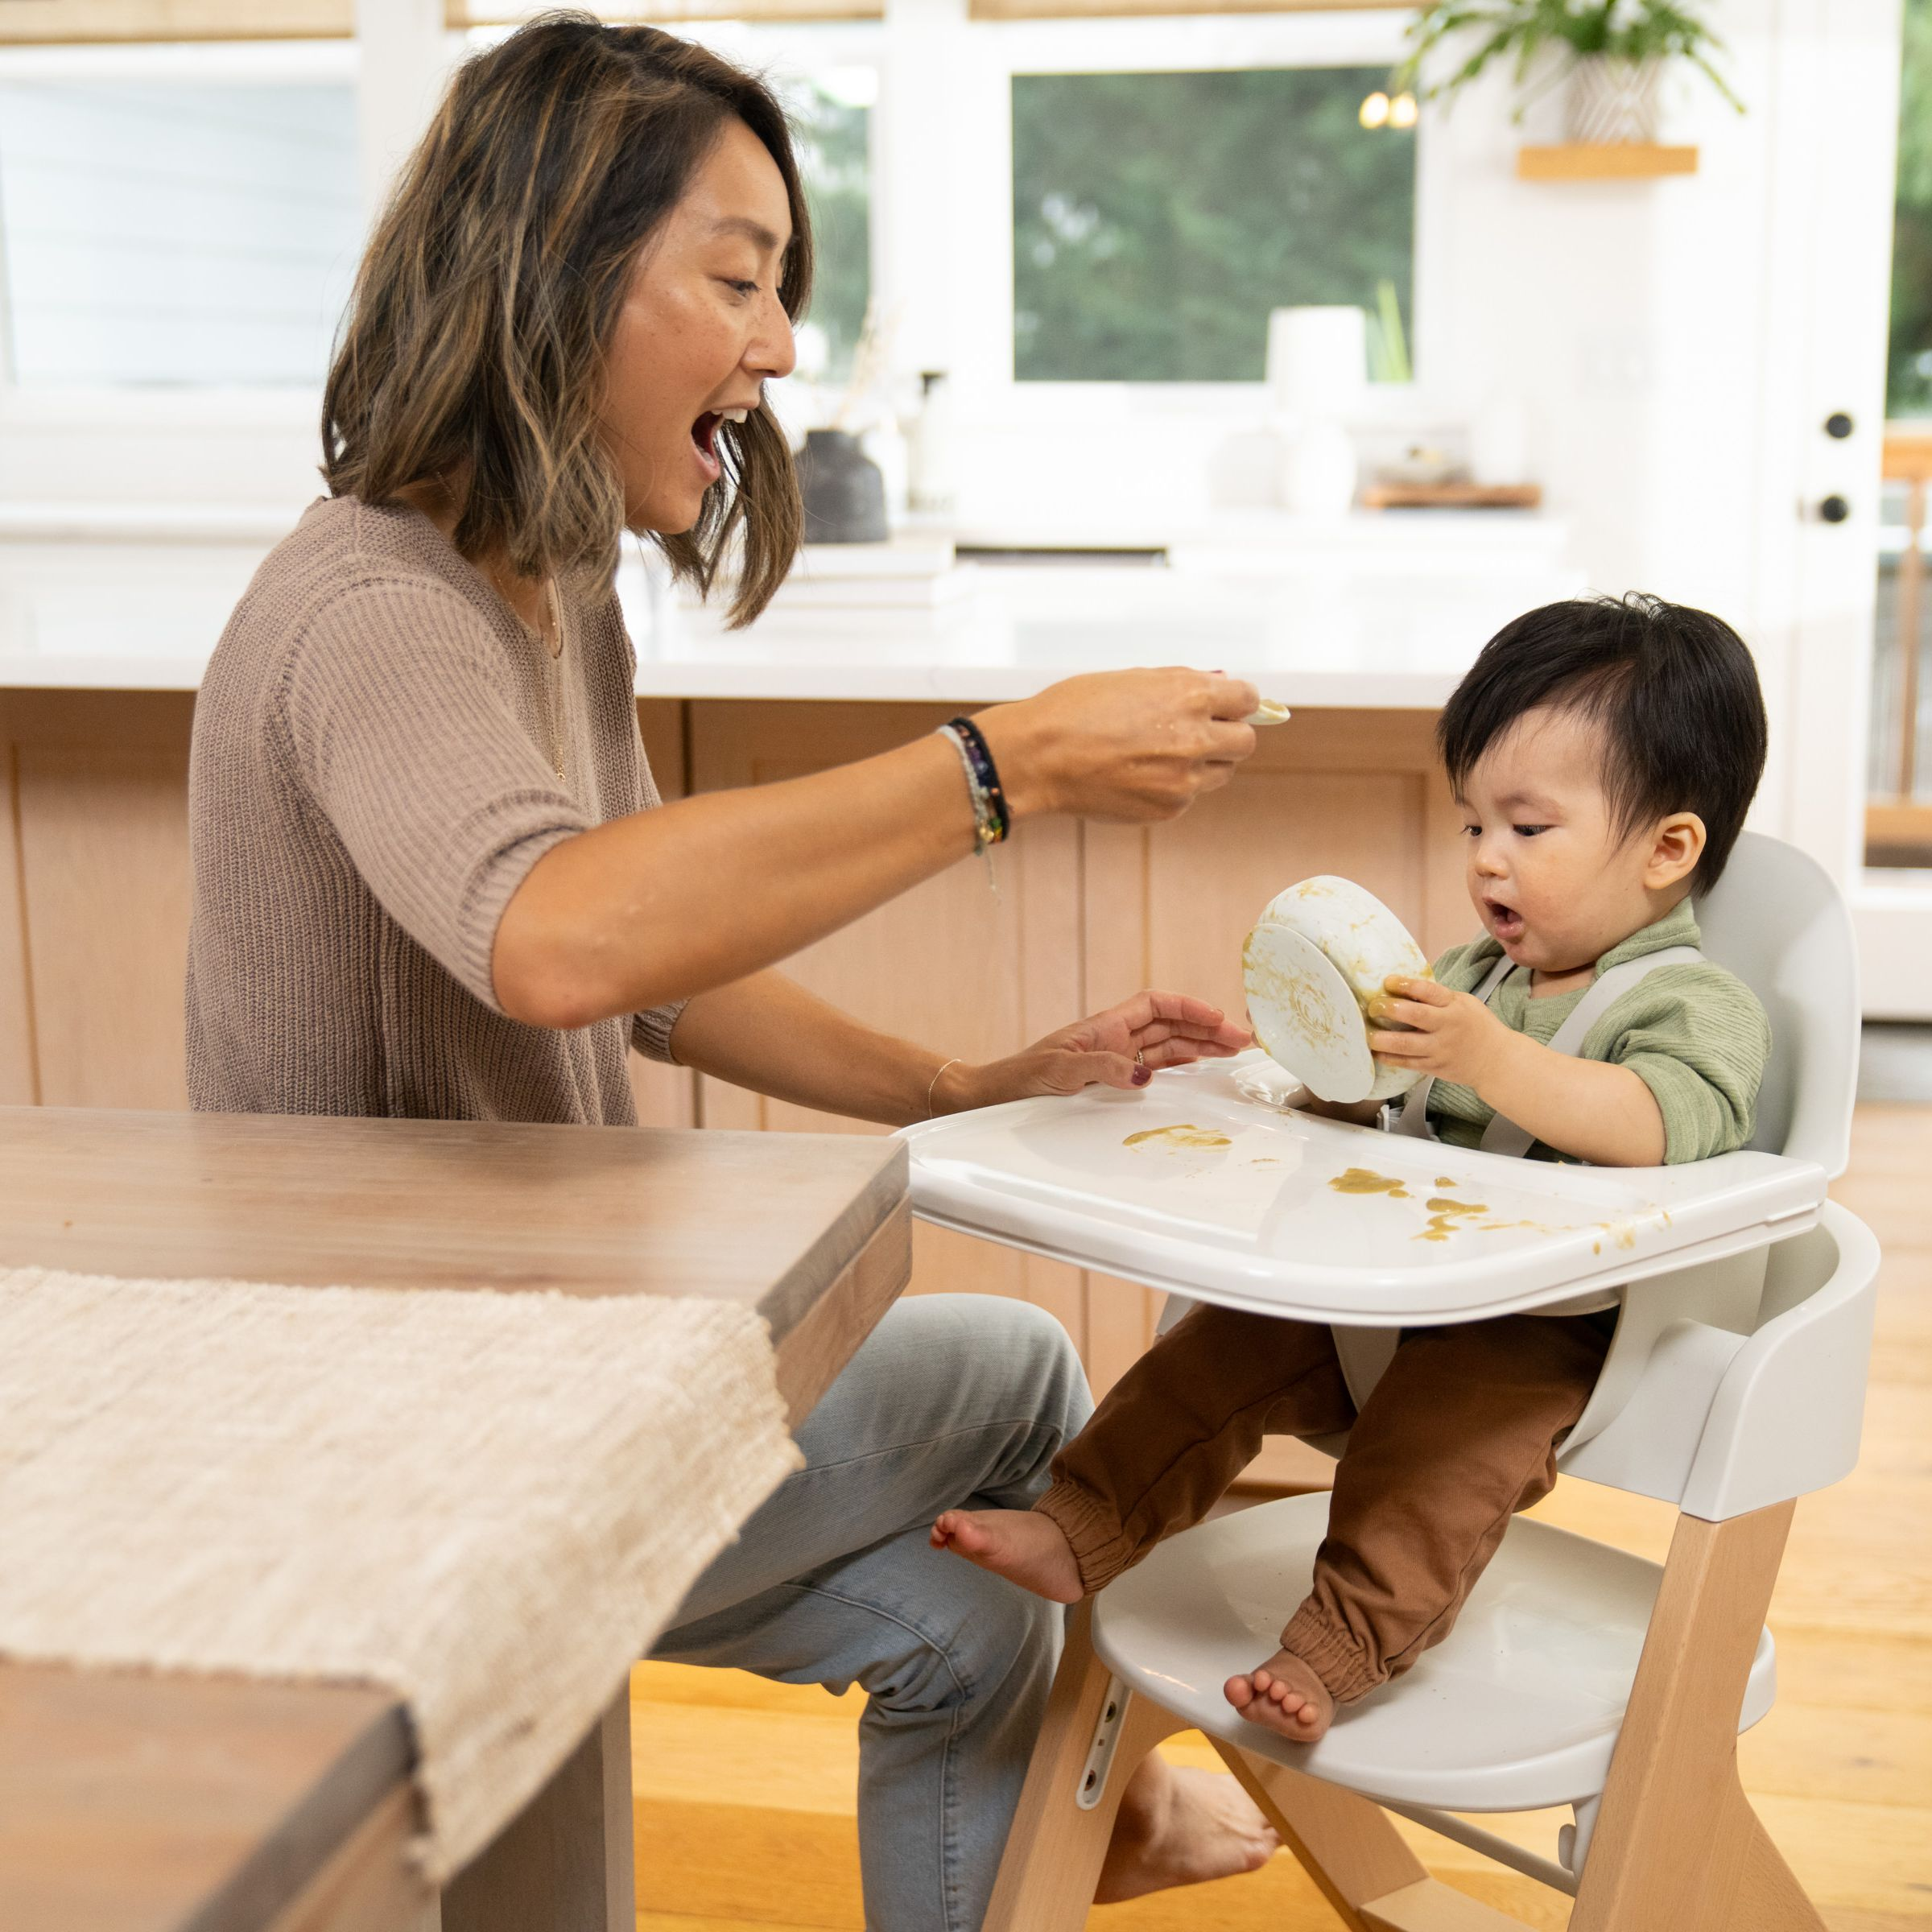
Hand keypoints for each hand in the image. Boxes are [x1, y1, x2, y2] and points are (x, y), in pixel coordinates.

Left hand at [936, 991, 1252, 1112]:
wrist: (991, 1099)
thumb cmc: (1018, 1081)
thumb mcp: (1058, 1073)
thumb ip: (1101, 1069)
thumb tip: (1145, 1076)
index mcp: (1103, 1027)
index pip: (1156, 1005)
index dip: (1189, 1007)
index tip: (1220, 1018)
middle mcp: (1112, 1040)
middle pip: (1169, 1025)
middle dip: (1207, 1028)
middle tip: (1244, 1040)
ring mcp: (1113, 1060)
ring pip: (1166, 1047)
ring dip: (1200, 1046)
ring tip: (1234, 1051)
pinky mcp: (1110, 1082)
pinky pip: (1153, 1068)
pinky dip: (1179, 1066)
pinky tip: (1199, 1067)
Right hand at [971, 668, 1260, 822]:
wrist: (1039, 757)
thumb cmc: (1075, 710)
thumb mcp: (1133, 680)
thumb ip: (1180, 684)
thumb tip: (1217, 686)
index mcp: (1190, 696)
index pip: (1247, 700)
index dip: (1235, 702)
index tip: (1226, 706)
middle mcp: (1196, 739)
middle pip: (1244, 742)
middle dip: (1227, 734)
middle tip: (1200, 732)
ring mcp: (1184, 779)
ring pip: (1220, 773)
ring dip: (1203, 763)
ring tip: (1159, 755)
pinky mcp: (1169, 808)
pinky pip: (1188, 796)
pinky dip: (1172, 786)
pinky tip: (1137, 775)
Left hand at [1365, 975, 1519, 1093]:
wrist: (1496, 1061)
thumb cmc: (1476, 1026)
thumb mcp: (1464, 1003)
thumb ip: (1437, 997)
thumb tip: (1403, 986)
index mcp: (1455, 1006)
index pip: (1428, 991)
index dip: (1406, 984)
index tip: (1387, 981)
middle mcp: (1447, 1026)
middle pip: (1415, 1015)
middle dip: (1389, 1009)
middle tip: (1373, 1007)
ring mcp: (1439, 1049)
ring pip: (1406, 1044)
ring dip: (1382, 1039)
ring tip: (1368, 1034)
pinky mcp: (1434, 1067)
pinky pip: (1407, 1063)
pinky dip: (1389, 1058)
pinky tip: (1376, 1051)